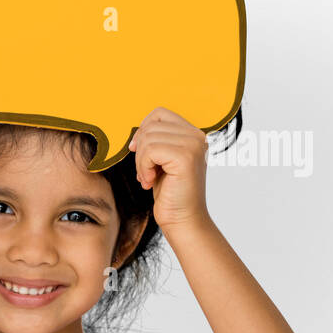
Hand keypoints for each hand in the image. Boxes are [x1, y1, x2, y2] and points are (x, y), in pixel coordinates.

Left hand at [131, 107, 210, 233]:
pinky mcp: (185, 157)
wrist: (183, 219)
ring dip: (141, 161)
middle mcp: (197, 136)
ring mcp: (193, 145)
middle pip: (151, 125)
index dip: (142, 130)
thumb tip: (136, 132)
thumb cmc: (170, 192)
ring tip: (148, 178)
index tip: (138, 152)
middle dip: (140, 150)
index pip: (159, 113)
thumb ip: (155, 141)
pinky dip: (143, 167)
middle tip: (145, 172)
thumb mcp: (161, 160)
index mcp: (193, 133)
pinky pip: (150, 151)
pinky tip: (150, 181)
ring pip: (148, 138)